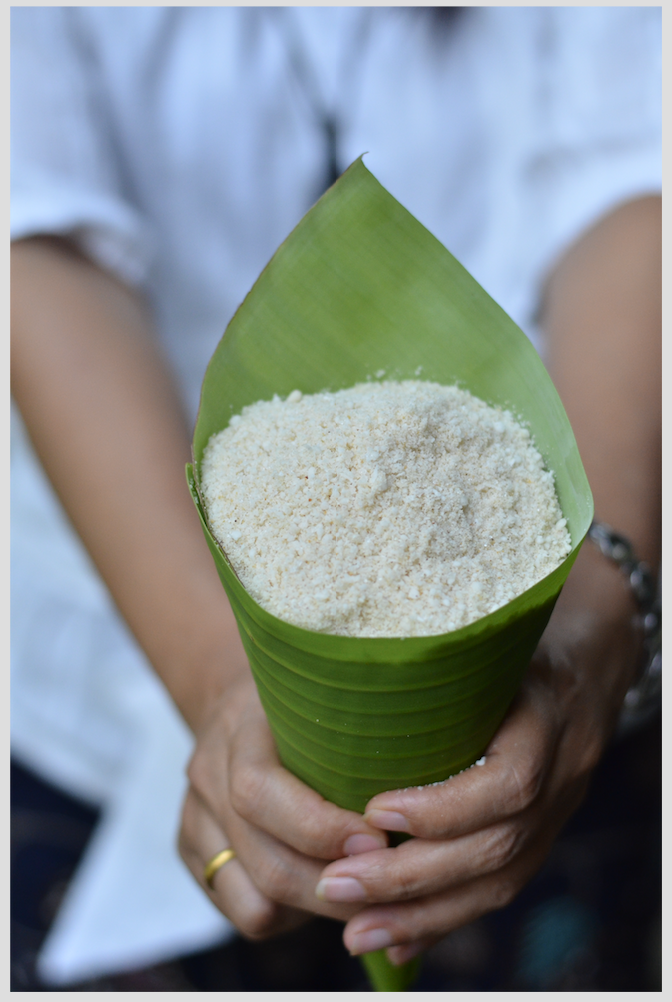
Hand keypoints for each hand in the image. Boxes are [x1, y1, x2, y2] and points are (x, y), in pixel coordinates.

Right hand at [178, 670, 389, 938]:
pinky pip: (244, 912)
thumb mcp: (322, 692)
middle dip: (336, 886)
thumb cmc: (297, 701)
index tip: (378, 837)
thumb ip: (356, 726)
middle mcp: (208, 778)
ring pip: (254, 900)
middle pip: (265, 861)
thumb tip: (430, 780)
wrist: (231, 704)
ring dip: (319, 910)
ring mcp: (194, 821)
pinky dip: (290, 915)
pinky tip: (325, 892)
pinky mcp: (195, 856)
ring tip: (369, 897)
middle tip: (393, 886)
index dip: (319, 827)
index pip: (259, 790)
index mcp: (238, 730)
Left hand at [313, 546, 641, 965]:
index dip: (444, 806)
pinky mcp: (546, 830)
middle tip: (335, 885)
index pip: (511, 781)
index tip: (373, 809)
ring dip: (424, 912)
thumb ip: (437, 648)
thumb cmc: (519, 630)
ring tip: (355, 927)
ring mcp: (561, 805)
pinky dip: (446, 917)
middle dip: (413, 875)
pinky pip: (503, 887)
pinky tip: (397, 936)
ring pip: (502, 879)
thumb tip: (339, 667)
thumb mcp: (487, 627)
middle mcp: (565, 768)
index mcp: (549, 711)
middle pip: (499, 846)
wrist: (593, 652)